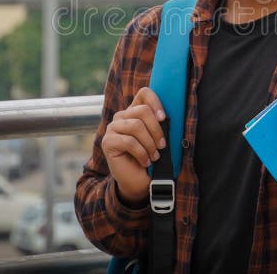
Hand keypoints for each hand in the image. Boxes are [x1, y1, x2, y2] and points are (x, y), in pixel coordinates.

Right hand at [101, 87, 165, 204]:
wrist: (138, 182)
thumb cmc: (151, 158)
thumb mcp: (158, 139)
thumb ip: (160, 124)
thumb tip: (168, 117)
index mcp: (135, 111)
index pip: (144, 93)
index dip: (155, 102)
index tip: (164, 118)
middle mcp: (122, 116)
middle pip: (143, 111)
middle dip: (156, 130)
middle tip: (162, 145)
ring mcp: (113, 128)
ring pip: (136, 126)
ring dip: (149, 144)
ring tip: (154, 156)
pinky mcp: (108, 142)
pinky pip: (129, 142)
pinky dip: (141, 153)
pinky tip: (145, 161)